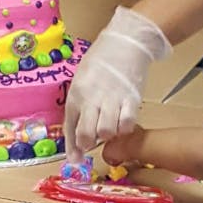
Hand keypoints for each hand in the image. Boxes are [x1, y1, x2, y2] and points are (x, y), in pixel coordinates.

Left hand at [65, 6, 170, 161]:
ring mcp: (112, 99)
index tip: (74, 160)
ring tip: (110, 126)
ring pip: (107, 132)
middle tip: (95, 138)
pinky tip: (123, 120)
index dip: (72, 146)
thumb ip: (80, 103)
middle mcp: (91, 98)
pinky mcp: (131, 98)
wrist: (125, 43)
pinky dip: (124, 128)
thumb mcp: (83, 79)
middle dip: (89, 143)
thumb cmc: (101, 61)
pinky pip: (127, 124)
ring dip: (108, 135)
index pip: (70, 126)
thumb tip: (79, 129)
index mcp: (77, 92)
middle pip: (87, 134)